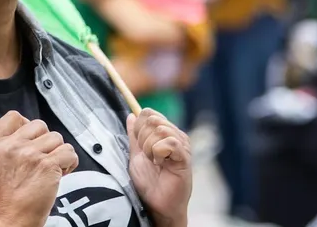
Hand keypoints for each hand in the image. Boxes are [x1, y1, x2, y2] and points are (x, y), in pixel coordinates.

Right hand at [0, 111, 77, 226]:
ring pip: (58, 138)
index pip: (14, 116)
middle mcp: (14, 145)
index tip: (32, 138)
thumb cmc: (5, 193)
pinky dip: (69, 163)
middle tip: (43, 157)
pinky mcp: (48, 165)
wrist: (12, 216)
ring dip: (59, 152)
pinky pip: (69, 152)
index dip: (27, 125)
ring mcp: (32, 154)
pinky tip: (60, 173)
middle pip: (40, 125)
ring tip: (52, 168)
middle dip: (46, 140)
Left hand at [127, 109, 191, 226]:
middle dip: (142, 139)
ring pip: (160, 130)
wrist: (157, 204)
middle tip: (148, 156)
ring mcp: (182, 145)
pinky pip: (169, 142)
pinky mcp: (185, 156)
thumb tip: (131, 115)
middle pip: (153, 119)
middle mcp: (176, 135)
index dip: (138, 127)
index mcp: (165, 133)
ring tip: (155, 162)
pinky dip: (158, 153)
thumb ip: (134, 136)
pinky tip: (161, 164)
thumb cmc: (149, 182)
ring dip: (150, 148)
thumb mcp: (136, 155)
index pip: (149, 113)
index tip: (139, 145)